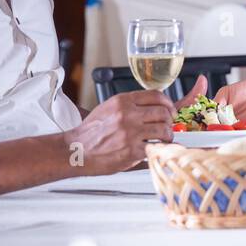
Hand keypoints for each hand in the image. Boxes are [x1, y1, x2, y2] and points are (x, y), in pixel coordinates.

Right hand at [63, 86, 183, 175]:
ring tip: (164, 138)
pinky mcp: (131, 151)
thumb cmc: (91, 131)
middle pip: (163, 112)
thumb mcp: (109, 108)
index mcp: (123, 101)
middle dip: (169, 120)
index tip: (170, 110)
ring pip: (163, 129)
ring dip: (167, 135)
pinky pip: (155, 147)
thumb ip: (130, 105)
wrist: (76, 150)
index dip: (168, 103)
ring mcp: (130, 133)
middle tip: (167, 126)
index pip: (156, 95)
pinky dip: (159, 149)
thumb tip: (152, 106)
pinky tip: (156, 149)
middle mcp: (127, 114)